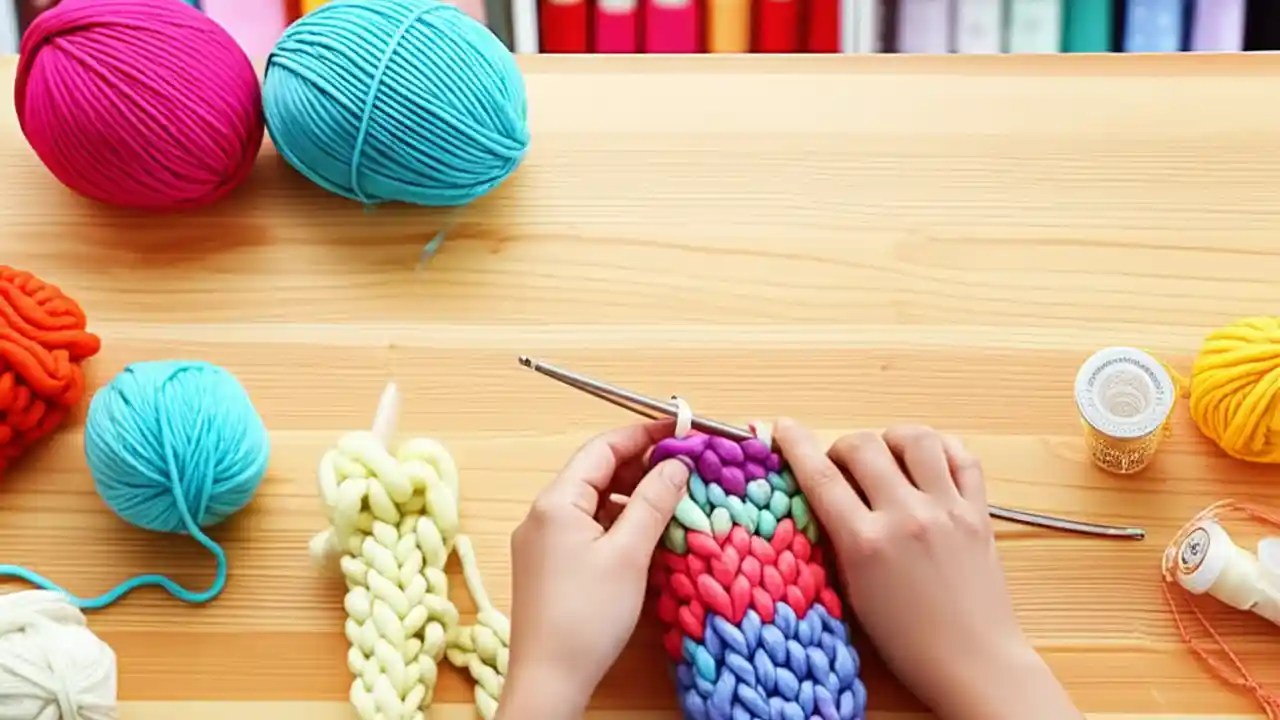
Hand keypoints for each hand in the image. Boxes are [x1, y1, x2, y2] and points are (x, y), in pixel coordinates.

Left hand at [498, 421, 690, 719]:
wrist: (548, 680)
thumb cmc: (586, 618)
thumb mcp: (628, 554)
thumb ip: (653, 503)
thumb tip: (677, 464)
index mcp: (556, 502)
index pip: (602, 448)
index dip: (643, 434)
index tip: (680, 428)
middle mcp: (543, 514)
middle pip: (597, 472)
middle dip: (642, 464)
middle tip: (686, 464)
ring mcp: (543, 541)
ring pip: (595, 501)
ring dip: (633, 495)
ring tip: (675, 497)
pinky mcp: (550, 565)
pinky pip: (588, 527)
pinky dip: (619, 521)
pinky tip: (648, 532)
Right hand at [774, 420, 1080, 719]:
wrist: (973, 661)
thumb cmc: (907, 641)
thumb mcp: (854, 592)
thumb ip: (836, 541)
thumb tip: (819, 496)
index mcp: (866, 543)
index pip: (819, 476)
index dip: (795, 445)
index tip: (784, 427)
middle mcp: (906, 516)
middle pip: (862, 445)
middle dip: (842, 446)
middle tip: (842, 465)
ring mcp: (947, 510)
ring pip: (916, 438)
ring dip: (891, 439)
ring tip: (887, 457)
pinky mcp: (979, 512)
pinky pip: (962, 456)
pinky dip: (941, 450)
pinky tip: (927, 464)